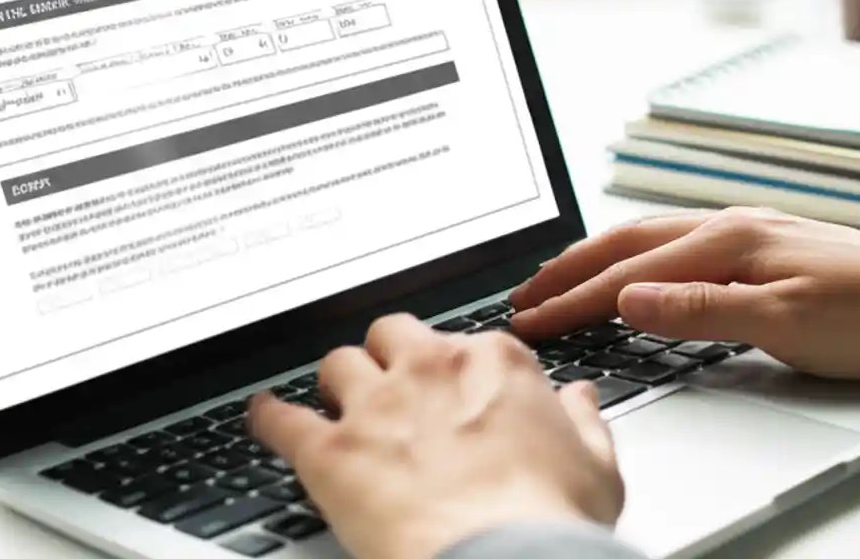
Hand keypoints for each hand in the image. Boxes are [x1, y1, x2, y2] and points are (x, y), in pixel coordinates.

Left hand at [248, 314, 624, 558]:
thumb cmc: (552, 524)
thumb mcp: (597, 469)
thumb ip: (585, 424)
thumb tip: (578, 401)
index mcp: (494, 365)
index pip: (464, 343)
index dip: (454, 371)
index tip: (454, 390)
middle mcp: (430, 370)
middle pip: (392, 335)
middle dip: (389, 357)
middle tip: (391, 384)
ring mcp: (376, 406)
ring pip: (338, 364)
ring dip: (336, 383)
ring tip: (335, 401)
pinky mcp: (331, 452)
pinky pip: (282, 419)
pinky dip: (268, 417)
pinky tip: (262, 414)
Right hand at [510, 208, 859, 379]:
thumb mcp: (783, 323)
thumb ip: (699, 309)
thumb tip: (628, 299)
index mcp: (726, 243)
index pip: (627, 275)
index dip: (573, 301)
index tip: (531, 320)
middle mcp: (727, 226)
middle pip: (625, 242)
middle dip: (567, 269)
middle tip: (523, 295)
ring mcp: (742, 230)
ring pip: (647, 237)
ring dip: (596, 257)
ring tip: (559, 276)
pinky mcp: (757, 243)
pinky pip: (673, 241)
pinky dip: (633, 253)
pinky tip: (631, 265)